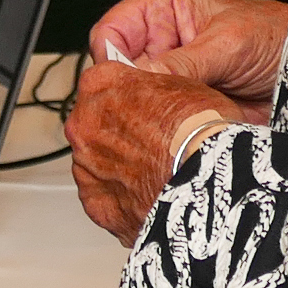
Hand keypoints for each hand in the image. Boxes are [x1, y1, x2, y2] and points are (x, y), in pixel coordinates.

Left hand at [67, 62, 246, 245]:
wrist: (204, 181)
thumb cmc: (198, 130)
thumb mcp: (180, 85)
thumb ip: (150, 86)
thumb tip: (152, 95)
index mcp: (99, 84)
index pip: (103, 84)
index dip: (126, 97)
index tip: (142, 108)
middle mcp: (83, 124)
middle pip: (94, 125)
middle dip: (117, 134)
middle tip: (151, 144)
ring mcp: (85, 166)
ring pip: (95, 163)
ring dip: (117, 167)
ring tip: (154, 174)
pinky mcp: (95, 203)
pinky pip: (103, 198)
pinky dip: (121, 199)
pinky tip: (148, 196)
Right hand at [90, 0, 287, 117]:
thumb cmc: (277, 38)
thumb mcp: (229, 44)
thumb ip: (184, 62)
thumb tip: (143, 80)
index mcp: (160, 5)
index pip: (109, 32)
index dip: (113, 61)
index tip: (128, 86)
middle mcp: (157, 39)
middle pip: (115, 71)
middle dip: (128, 93)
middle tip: (148, 111)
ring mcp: (166, 75)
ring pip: (131, 100)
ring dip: (148, 115)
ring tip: (172, 122)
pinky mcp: (177, 104)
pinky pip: (154, 122)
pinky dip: (162, 131)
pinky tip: (178, 133)